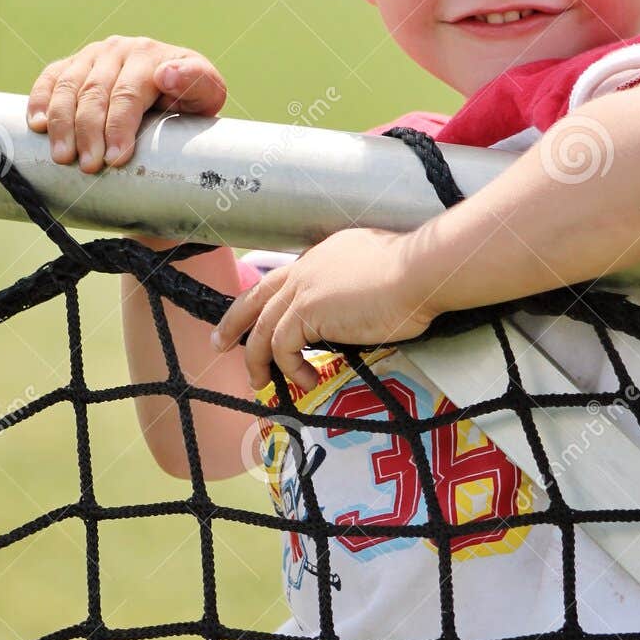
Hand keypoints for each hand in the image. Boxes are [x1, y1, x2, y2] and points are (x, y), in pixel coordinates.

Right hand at [27, 35, 226, 172]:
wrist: (174, 92)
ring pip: (68, 86)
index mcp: (149, 56)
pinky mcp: (72, 64)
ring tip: (63, 157)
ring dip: (61, 123)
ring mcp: (92, 56)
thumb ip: (199, 82)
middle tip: (88, 166)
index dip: (119, 126)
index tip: (115, 159)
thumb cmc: (190, 99)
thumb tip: (167, 74)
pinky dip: (39, 100)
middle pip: (95, 93)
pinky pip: (50, 78)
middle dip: (88, 132)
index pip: (128, 93)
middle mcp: (118, 51)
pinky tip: (37, 126)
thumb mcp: (207, 93)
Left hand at [209, 227, 437, 394]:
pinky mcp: (307, 312)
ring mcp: (304, 288)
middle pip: (256, 296)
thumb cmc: (416, 275)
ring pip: (262, 328)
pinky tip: (308, 381)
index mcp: (323, 255)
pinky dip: (291, 369)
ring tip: (262, 383)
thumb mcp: (378, 275)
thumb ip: (357, 289)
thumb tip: (356, 314)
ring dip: (257, 361)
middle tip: (220, 342)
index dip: (266, 301)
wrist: (420, 270)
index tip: (256, 319)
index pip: (283, 279)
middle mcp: (306, 267)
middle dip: (233, 321)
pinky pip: (282, 346)